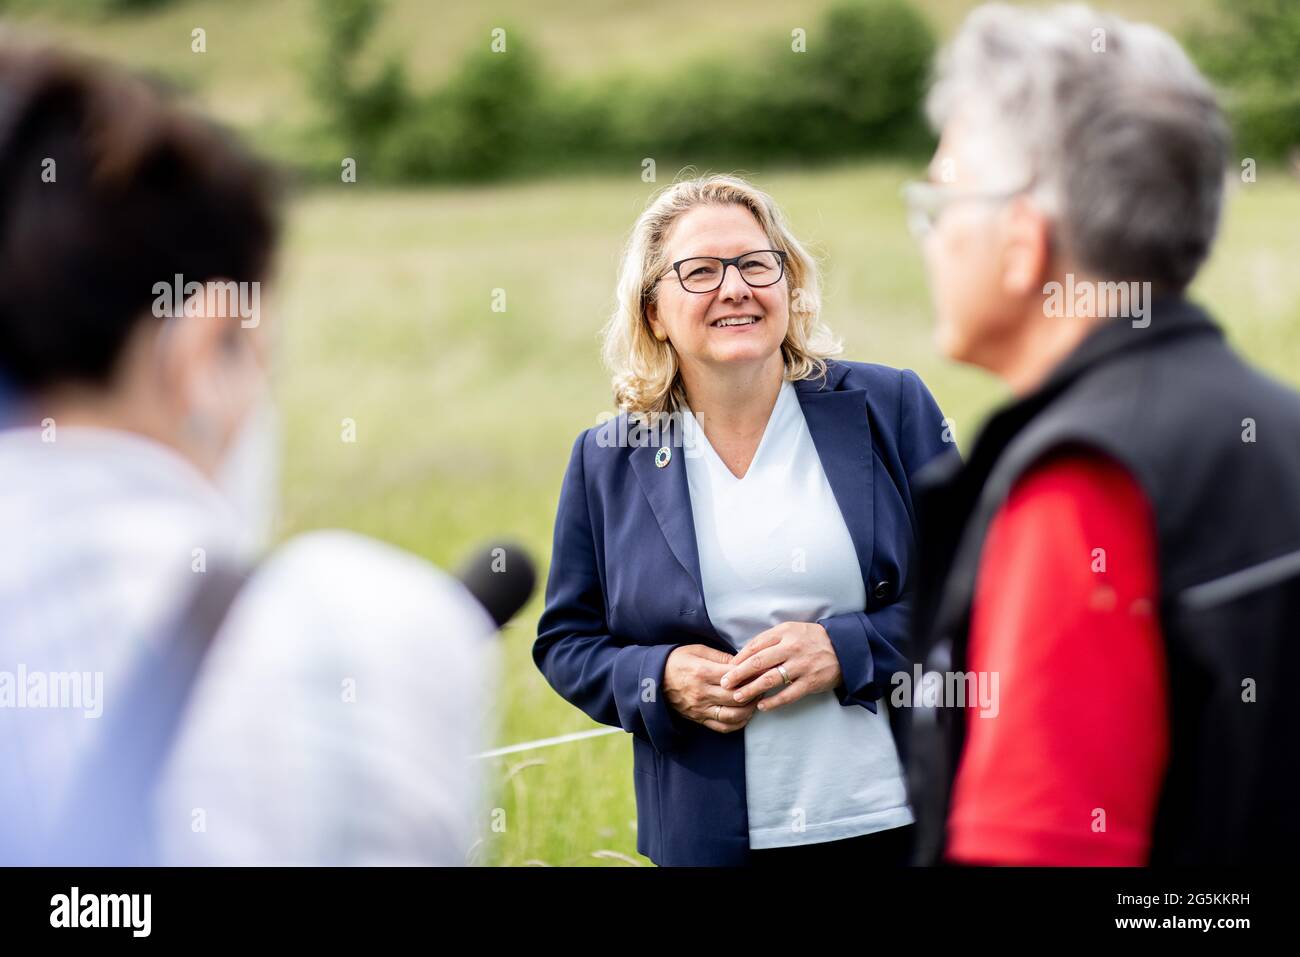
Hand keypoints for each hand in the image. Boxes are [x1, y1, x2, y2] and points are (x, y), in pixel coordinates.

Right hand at [663, 644, 757, 732]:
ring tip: (757, 700)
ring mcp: (700, 708)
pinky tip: (745, 715)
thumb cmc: (677, 660)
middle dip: (755, 692)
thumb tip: (743, 662)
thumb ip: (721, 657)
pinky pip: (722, 727)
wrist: (654, 678)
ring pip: (732, 715)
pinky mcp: (698, 719)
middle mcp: (702, 693)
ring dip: (749, 710)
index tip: (763, 670)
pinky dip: (737, 724)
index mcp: (702, 672)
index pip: (735, 676)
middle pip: (737, 697)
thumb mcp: (698, 650)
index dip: (752, 674)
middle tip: (765, 685)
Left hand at [720, 622, 841, 713]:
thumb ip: (769, 640)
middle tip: (724, 684)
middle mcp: (792, 648)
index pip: (755, 646)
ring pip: (770, 680)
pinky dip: (774, 702)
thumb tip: (743, 655)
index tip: (726, 669)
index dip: (738, 659)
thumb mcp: (791, 630)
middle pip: (759, 662)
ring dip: (751, 689)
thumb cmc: (811, 639)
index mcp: (784, 633)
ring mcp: (802, 666)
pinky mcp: (811, 682)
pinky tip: (761, 706)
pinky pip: (788, 694)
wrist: (845, 647)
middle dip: (738, 674)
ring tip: (738, 697)